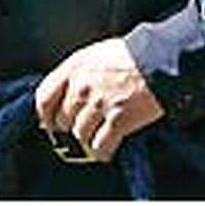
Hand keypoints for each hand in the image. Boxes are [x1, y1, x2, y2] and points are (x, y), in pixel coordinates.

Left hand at [34, 37, 163, 161]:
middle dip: (73, 125)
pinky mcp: (118, 121)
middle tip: (85, 126)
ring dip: (88, 138)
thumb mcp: (96, 54)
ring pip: (80, 134)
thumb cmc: (132, 55)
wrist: (159, 60)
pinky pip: (100, 146)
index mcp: (74, 67)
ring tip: (99, 134)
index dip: (45, 115)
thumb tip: (69, 93)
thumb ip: (79, 73)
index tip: (49, 122)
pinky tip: (107, 148)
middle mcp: (82, 87)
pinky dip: (102, 151)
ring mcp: (99, 105)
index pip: (45, 97)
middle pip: (63, 119)